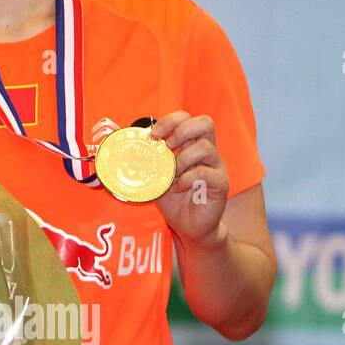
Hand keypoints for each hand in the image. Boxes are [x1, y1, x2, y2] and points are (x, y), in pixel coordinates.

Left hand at [152, 111, 228, 245]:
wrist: (189, 226)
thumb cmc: (174, 199)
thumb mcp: (155, 176)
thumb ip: (147, 161)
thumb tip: (123, 148)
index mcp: (192, 145)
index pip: (188, 118)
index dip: (171, 120)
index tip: (154, 134)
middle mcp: (207, 152)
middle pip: (205, 122)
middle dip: (181, 130)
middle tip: (166, 146)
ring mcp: (216, 166)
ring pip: (205, 147)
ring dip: (182, 159)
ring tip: (172, 174)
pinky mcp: (221, 183)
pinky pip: (205, 173)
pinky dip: (186, 179)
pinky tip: (178, 187)